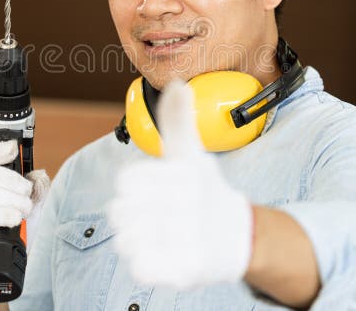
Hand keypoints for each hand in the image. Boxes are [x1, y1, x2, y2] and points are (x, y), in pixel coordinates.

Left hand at [107, 78, 253, 288]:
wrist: (237, 235)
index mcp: (178, 175)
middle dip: (135, 214)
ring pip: (125, 240)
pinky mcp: (181, 270)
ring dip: (138, 238)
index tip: (158, 190)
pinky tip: (163, 252)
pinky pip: (139, 267)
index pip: (125, 183)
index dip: (136, 188)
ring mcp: (181, 239)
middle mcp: (180, 206)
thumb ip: (177, 120)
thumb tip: (176, 84)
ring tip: (162, 233)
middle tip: (160, 215)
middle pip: (119, 212)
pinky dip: (146, 262)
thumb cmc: (205, 189)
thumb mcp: (190, 152)